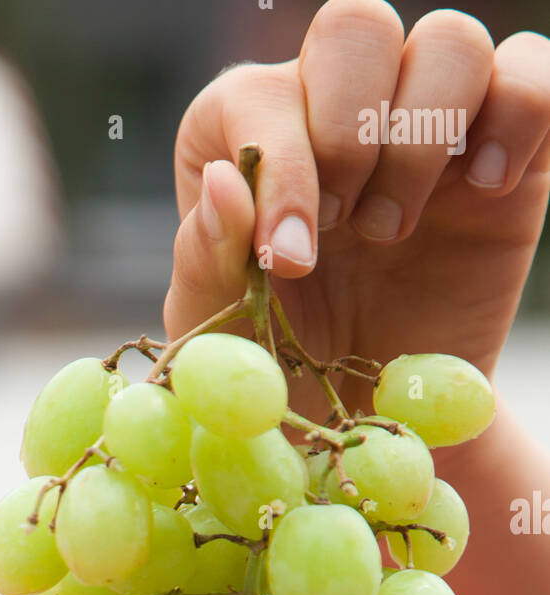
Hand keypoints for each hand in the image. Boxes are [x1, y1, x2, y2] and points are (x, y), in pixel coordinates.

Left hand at [165, 0, 549, 414]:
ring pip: (449, 41)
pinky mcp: (504, 154)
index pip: (264, 94)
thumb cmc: (278, 369)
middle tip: (347, 230)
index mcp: (247, 132)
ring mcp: (425, 124)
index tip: (290, 264)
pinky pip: (532, 74)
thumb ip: (208, 256)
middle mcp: (335, 106)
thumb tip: (227, 184)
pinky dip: (520, 112)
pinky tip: (484, 191)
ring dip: (423, 139)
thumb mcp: (223, 331)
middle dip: (351, 134)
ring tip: (394, 233)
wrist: (365, 425)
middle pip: (355, 29)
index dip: (281, 172)